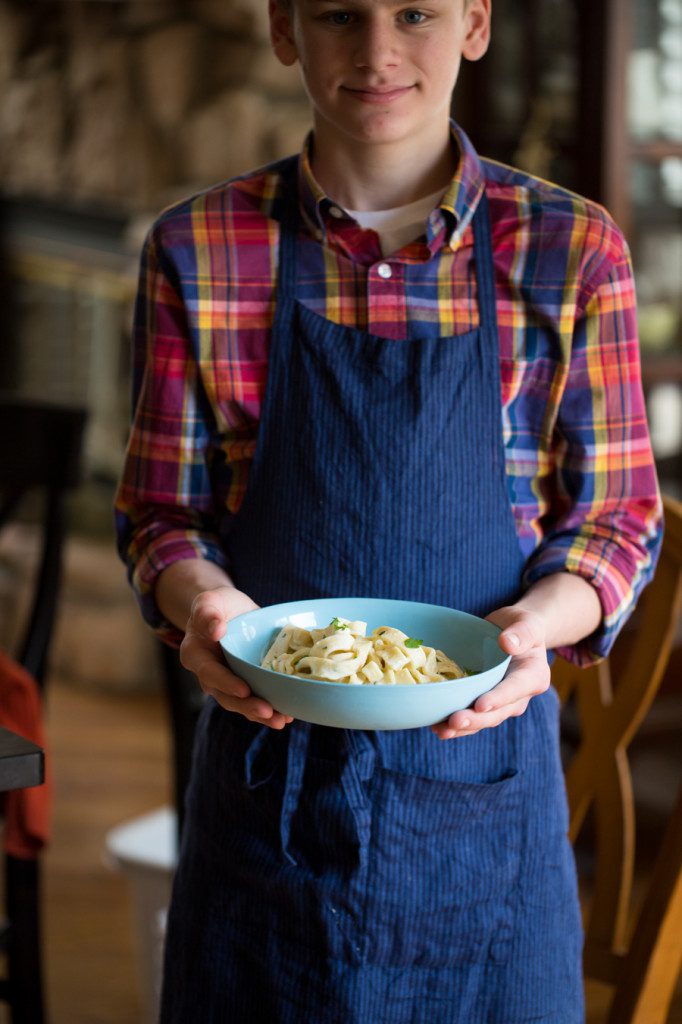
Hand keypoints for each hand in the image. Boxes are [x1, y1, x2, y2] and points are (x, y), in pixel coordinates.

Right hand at [180, 586, 293, 729]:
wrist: (229, 612)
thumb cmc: (217, 605)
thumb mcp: (210, 601)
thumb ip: (208, 612)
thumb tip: (216, 630)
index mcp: (195, 655)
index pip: (209, 672)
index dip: (226, 683)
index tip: (244, 689)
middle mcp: (208, 674)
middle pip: (225, 696)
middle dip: (247, 706)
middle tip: (268, 711)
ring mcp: (226, 683)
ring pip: (240, 704)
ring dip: (260, 715)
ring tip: (281, 720)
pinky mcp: (244, 685)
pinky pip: (253, 701)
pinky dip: (269, 710)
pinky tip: (287, 715)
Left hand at [431, 606, 549, 739]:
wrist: (512, 635)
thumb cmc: (521, 626)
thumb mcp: (526, 623)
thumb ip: (522, 633)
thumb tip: (507, 643)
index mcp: (533, 677)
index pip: (515, 689)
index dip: (498, 698)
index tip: (480, 705)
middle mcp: (519, 696)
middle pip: (498, 712)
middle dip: (476, 719)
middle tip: (454, 721)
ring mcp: (502, 704)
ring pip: (483, 720)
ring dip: (463, 727)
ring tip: (442, 730)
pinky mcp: (485, 704)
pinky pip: (472, 717)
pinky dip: (456, 725)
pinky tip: (436, 727)